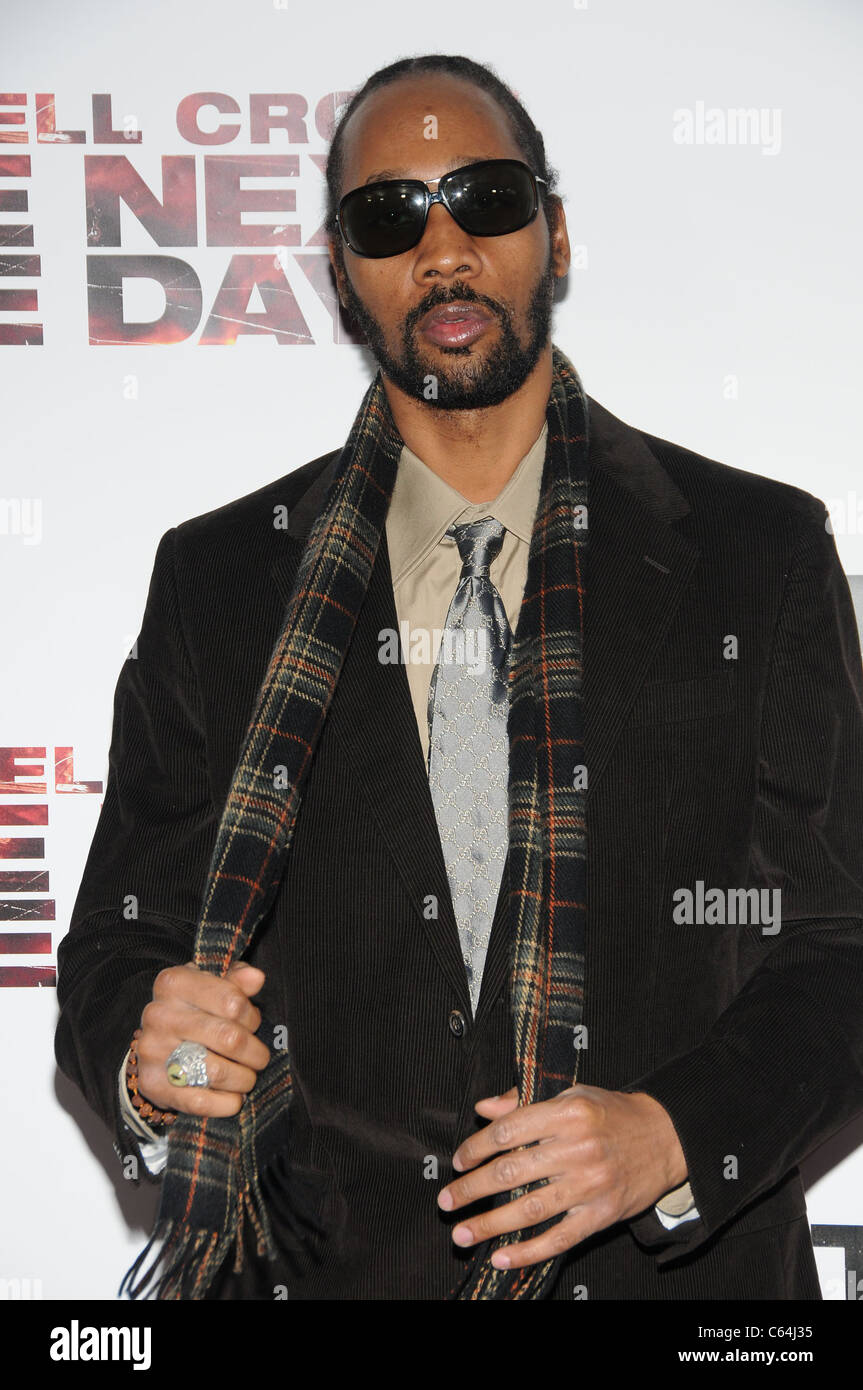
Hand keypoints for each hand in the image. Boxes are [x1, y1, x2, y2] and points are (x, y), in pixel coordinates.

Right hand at [134, 961, 269, 1116]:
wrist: (155, 1043)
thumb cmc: (195, 1009)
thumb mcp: (213, 985)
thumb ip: (237, 979)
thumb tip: (256, 978)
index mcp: (175, 983)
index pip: (232, 1002)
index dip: (252, 1017)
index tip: (253, 1024)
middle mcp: (158, 1014)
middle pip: (229, 1038)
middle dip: (254, 1053)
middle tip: (260, 1058)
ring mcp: (152, 1050)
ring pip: (216, 1071)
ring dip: (243, 1079)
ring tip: (248, 1077)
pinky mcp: (152, 1084)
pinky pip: (198, 1101)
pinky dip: (225, 1103)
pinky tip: (234, 1098)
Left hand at [437, 1083, 687, 1270]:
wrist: (666, 1137)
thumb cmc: (612, 1113)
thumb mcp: (571, 1094)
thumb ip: (523, 1102)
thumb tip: (482, 1108)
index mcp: (566, 1113)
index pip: (508, 1131)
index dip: (476, 1148)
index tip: (459, 1161)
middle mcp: (577, 1148)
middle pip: (512, 1172)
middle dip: (473, 1190)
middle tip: (447, 1202)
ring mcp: (590, 1184)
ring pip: (530, 1209)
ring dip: (490, 1224)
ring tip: (462, 1234)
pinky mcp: (602, 1214)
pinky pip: (559, 1238)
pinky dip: (528, 1251)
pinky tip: (501, 1257)